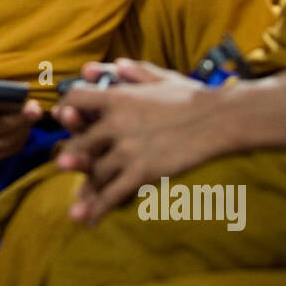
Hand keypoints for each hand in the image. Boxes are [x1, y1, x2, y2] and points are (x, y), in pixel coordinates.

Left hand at [52, 59, 218, 224]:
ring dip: (85, 188)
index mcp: (118, 98)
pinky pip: (113, 194)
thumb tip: (104, 66)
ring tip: (78, 202)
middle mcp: (116, 124)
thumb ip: (129, 70)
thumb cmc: (192, 96)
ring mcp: (128, 150)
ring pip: (94, 172)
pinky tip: (89, 220)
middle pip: (78, 143)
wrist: (220, 119)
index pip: (75, 99)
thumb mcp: (160, 76)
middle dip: (71, 157)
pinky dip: (98, 209)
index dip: (67, 109)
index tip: (65, 118)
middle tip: (66, 166)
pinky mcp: (143, 172)